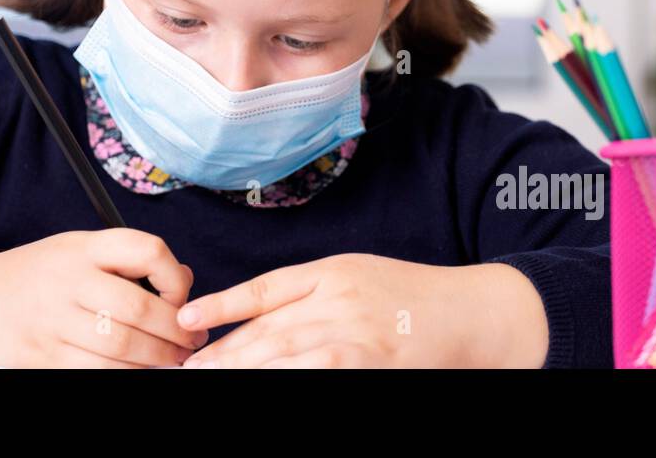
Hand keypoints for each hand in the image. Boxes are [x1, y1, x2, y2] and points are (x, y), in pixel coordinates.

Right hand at [0, 228, 208, 366]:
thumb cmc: (40, 274)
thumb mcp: (79, 250)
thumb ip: (129, 260)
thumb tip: (185, 280)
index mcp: (82, 247)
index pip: (145, 249)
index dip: (174, 277)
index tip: (181, 297)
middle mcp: (66, 281)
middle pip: (138, 307)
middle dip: (174, 331)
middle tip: (191, 341)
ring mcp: (50, 322)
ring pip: (120, 348)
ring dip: (156, 360)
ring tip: (172, 361)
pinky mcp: (39, 359)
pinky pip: (95, 373)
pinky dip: (125, 375)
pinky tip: (137, 371)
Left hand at [175, 254, 548, 367]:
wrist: (473, 313)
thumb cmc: (415, 297)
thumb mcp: (359, 277)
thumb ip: (313, 293)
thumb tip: (258, 320)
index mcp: (333, 271)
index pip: (265, 289)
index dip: (223, 304)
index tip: (186, 319)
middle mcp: (338, 298)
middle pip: (266, 330)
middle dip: (221, 353)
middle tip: (182, 368)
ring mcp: (353, 334)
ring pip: (282, 355)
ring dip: (240, 370)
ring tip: (203, 381)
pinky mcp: (368, 363)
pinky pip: (314, 374)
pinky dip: (282, 378)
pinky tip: (256, 384)